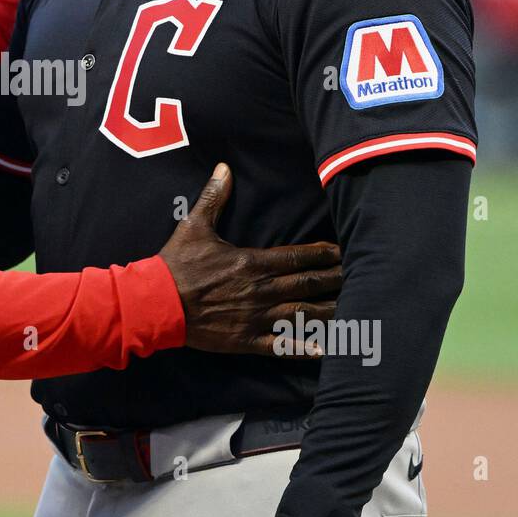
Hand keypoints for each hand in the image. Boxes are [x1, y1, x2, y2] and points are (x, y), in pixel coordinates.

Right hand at [159, 162, 340, 354]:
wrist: (156, 304)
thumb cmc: (175, 264)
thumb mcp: (193, 225)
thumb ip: (214, 197)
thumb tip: (223, 167)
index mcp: (251, 262)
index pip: (297, 257)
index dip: (323, 255)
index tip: (343, 252)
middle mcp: (260, 290)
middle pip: (307, 285)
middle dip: (335, 281)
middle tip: (360, 277)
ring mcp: (255, 317)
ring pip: (302, 315)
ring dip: (329, 311)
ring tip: (355, 310)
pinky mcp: (245, 340)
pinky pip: (281, 346)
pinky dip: (304, 348)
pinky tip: (326, 349)